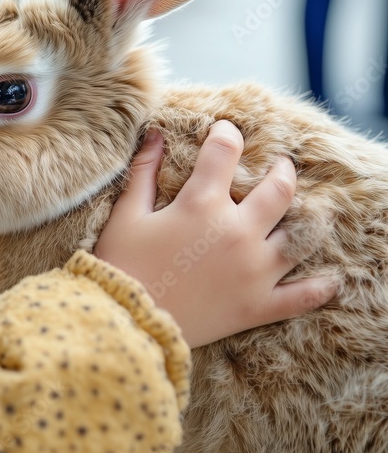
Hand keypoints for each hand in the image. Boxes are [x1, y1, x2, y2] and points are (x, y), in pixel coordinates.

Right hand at [93, 120, 337, 348]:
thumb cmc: (122, 264)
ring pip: (298, 238)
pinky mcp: (258, 305)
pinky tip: (330, 279)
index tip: (224, 131)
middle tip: (280, 166)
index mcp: (201, 205)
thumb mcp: (127, 214)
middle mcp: (237, 232)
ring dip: (306, 221)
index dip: (226, 135)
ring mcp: (253, 270)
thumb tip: (154, 134)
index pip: (223, 153)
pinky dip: (319, 288)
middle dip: (282, 171)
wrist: (127, 321)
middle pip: (278, 190)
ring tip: (306, 213)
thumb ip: (143, 172)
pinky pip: (301, 296)